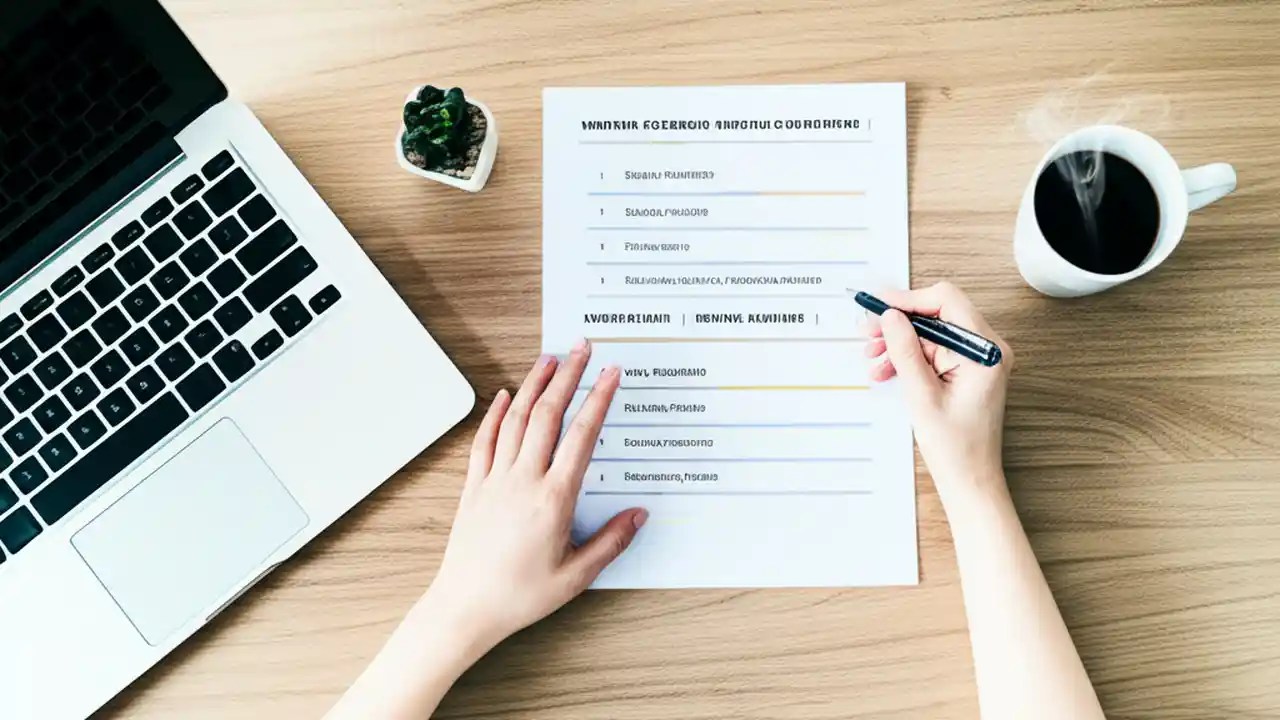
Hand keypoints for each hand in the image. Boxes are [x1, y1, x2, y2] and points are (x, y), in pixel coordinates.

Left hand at [425, 340, 646, 654]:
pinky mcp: (474, 488)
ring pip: (516, 420)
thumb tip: (638, 515)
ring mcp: (495, 481)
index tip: (610, 374)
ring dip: (534, 385)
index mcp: (553, 499)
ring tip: (550, 359)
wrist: (465, 607)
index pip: (581, 436)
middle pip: (548, 415)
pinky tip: (506, 396)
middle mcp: (523, 481)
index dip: (598, 399)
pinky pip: (485, 441)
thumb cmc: (520, 596)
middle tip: (582, 348)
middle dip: (568, 376)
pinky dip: (496, 414)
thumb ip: (611, 541)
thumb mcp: (576, 575)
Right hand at [863, 283, 1012, 504]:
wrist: (969, 478)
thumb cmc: (957, 447)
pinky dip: (908, 358)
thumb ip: (905, 351)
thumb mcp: (922, 395)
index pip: (946, 301)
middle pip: (937, 315)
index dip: (909, 300)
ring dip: (899, 343)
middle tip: (869, 333)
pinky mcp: (966, 370)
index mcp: (985, 351)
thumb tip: (891, 317)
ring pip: (930, 333)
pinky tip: (886, 371)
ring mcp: (977, 359)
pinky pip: (933, 351)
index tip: (880, 306)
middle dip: (899, 324)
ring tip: (873, 358)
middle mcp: (986, 349)